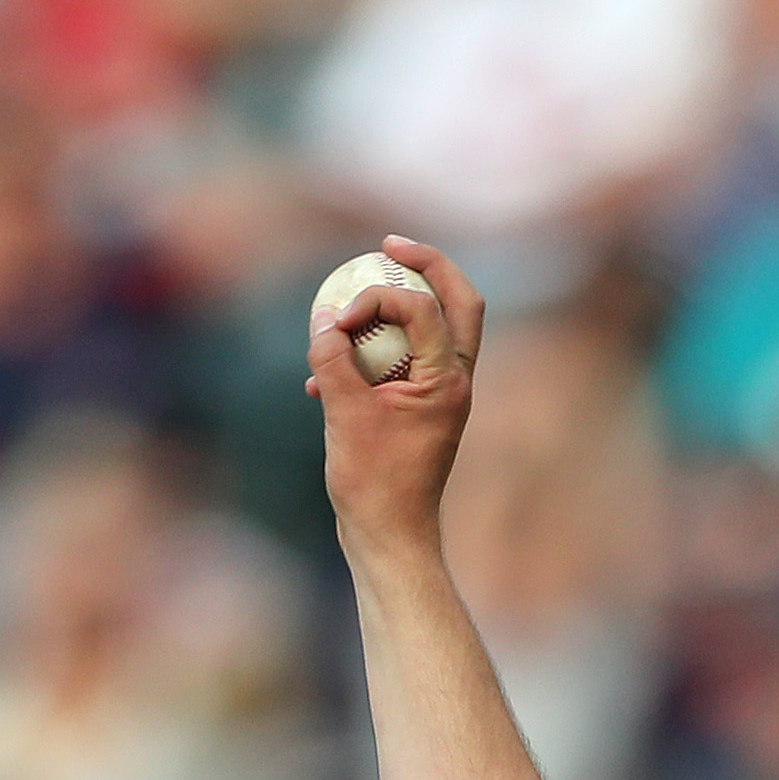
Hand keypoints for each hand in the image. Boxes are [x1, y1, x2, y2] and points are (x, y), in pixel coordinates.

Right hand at [307, 236, 484, 554]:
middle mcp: (456, 382)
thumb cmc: (372, 482)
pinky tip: (320, 377)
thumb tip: (324, 316)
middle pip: (459, 302)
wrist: (389, 535)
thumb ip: (332, 357)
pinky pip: (402, 363)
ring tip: (348, 307)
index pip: (423, 307)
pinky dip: (370, 355)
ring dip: (393, 311)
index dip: (375, 297)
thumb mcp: (342, 411)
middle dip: (426, 266)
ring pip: (433, 330)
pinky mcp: (421, 409)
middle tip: (388, 244)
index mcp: (449, 380)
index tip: (336, 323)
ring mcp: (442, 395)